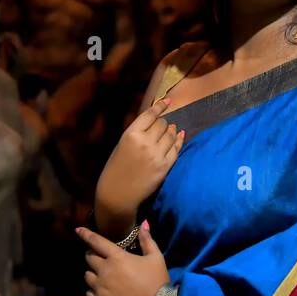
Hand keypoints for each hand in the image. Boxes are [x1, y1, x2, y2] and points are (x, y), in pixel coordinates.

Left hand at [78, 221, 169, 295]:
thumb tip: (144, 223)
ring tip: (101, 276)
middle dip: (92, 255)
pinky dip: (92, 292)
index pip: (97, 242)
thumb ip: (147, 240)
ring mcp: (101, 289)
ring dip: (92, 274)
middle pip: (89, 258)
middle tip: (99, 256)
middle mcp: (105, 271)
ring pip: (87, 277)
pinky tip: (100, 292)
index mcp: (117, 258)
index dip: (86, 234)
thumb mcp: (156, 258)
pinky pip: (89, 295)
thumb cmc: (157, 281)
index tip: (78, 230)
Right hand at [94, 97, 184, 218]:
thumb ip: (137, 132)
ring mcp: (157, 154)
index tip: (168, 101)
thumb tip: (155, 121)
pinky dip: (179, 140)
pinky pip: (177, 148)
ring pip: (171, 134)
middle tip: (162, 126)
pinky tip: (180, 136)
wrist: (118, 193)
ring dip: (172, 130)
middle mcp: (145, 142)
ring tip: (171, 130)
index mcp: (131, 134)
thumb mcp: (122, 144)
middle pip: (162, 124)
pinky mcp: (165, 166)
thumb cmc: (116, 168)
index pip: (150, 115)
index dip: (160, 106)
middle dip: (163, 123)